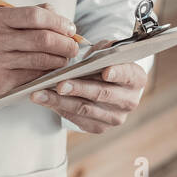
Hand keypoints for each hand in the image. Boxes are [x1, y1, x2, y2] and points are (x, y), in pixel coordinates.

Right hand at [0, 1, 79, 101]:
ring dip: (60, 60)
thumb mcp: (3, 21)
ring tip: (65, 58)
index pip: (35, 15)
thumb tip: (60, 16)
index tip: (70, 29)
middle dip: (65, 43)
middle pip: (42, 39)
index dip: (58, 22)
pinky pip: (34, 75)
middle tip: (73, 47)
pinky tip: (52, 70)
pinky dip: (49, 72)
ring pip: (41, 59)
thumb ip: (31, 14)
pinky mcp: (2, 80)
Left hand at [29, 37, 146, 133]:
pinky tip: (44, 100)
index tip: (105, 71)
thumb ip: (102, 50)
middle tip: (59, 84)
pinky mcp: (99, 127)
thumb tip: (92, 48)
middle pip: (102, 94)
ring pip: (85, 109)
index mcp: (136, 78)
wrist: (104, 86)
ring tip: (40, 94)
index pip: (128, 74)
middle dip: (79, 88)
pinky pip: (76, 119)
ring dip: (60, 101)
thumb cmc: (103, 65)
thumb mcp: (105, 53)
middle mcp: (129, 100)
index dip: (118, 72)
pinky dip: (58, 108)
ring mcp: (115, 117)